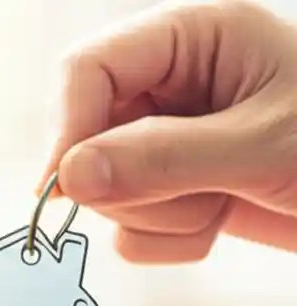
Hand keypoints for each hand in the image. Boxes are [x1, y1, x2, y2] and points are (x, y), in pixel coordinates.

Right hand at [42, 0, 296, 262]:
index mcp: (195, 39)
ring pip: (105, 189)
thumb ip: (163, 159)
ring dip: (160, 215)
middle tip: (190, 194)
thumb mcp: (265, 147)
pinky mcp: (180, 188)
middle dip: (128, 182)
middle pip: (86, 135)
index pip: (87, 69)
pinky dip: (173, 239)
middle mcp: (175, 85)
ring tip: (225, 203)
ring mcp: (174, 141)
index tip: (68, 185)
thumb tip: (68, 176)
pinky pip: (132, 226)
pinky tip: (223, 222)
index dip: (69, 125)